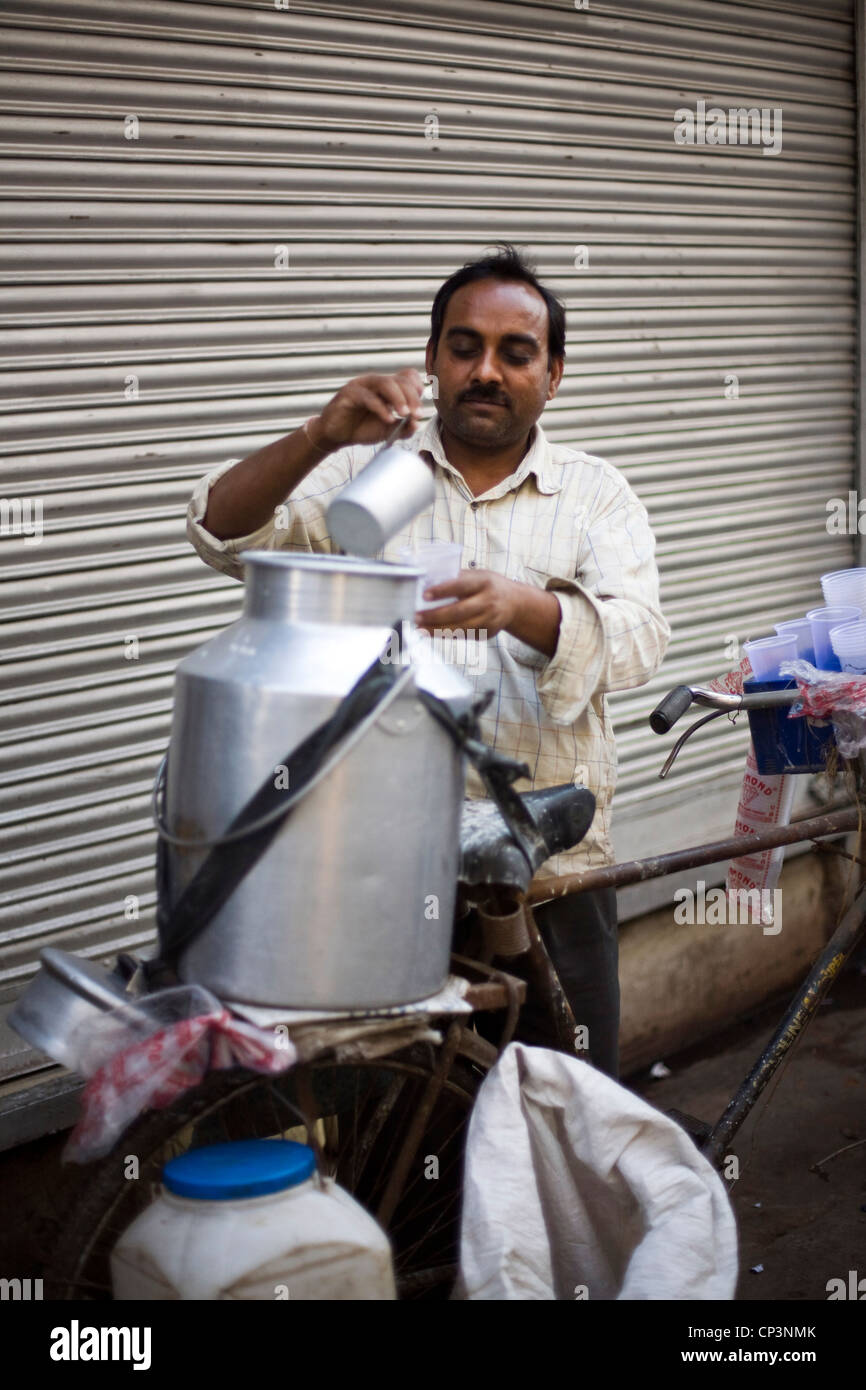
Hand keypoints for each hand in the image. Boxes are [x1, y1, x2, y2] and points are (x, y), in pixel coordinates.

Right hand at [311, 368, 425, 449]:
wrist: (337, 436)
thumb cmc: (362, 429)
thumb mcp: (388, 431)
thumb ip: (403, 428)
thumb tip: (417, 423)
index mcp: (387, 387)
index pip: (408, 376)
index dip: (417, 388)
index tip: (419, 408)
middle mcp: (376, 382)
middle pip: (400, 380)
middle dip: (412, 397)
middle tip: (416, 414)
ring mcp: (362, 385)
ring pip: (385, 383)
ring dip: (399, 398)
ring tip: (405, 414)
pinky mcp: (348, 393)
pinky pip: (368, 396)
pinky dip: (381, 408)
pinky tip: (388, 419)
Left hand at [414, 570, 517, 639]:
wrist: (515, 603)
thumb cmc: (490, 586)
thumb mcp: (478, 575)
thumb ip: (458, 578)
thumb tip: (428, 581)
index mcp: (484, 582)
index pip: (460, 586)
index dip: (442, 591)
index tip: (424, 595)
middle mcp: (488, 601)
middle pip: (459, 611)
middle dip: (435, 616)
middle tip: (416, 617)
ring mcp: (489, 620)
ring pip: (460, 628)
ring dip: (436, 630)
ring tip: (419, 629)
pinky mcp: (487, 633)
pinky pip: (463, 635)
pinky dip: (446, 635)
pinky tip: (432, 633)